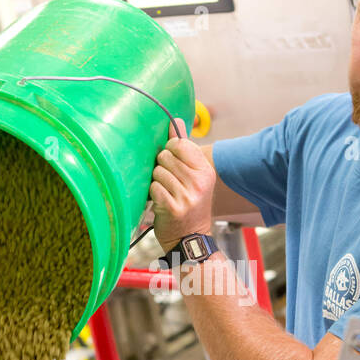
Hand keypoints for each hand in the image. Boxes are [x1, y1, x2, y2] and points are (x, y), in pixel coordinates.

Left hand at [149, 119, 215, 252]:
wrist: (190, 238)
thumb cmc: (190, 204)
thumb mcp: (194, 176)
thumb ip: (184, 147)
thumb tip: (175, 120)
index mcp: (206, 171)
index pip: (179, 143)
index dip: (170, 150)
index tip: (173, 162)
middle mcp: (199, 182)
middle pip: (165, 156)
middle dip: (162, 167)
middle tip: (170, 182)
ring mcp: (187, 196)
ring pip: (157, 172)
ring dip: (157, 181)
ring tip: (166, 192)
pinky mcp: (173, 208)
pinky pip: (154, 187)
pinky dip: (154, 194)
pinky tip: (162, 202)